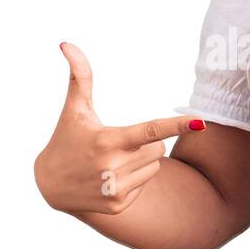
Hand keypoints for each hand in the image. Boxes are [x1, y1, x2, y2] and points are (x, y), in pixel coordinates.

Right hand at [34, 41, 204, 214]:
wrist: (48, 185)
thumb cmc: (67, 139)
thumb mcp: (74, 109)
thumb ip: (79, 75)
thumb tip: (67, 43)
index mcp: (108, 140)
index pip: (149, 130)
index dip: (177, 125)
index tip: (201, 122)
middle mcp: (113, 167)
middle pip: (158, 147)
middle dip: (145, 143)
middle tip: (117, 144)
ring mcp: (116, 189)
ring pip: (155, 166)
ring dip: (141, 161)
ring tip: (112, 162)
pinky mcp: (118, 205)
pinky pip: (146, 184)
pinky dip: (134, 179)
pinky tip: (110, 178)